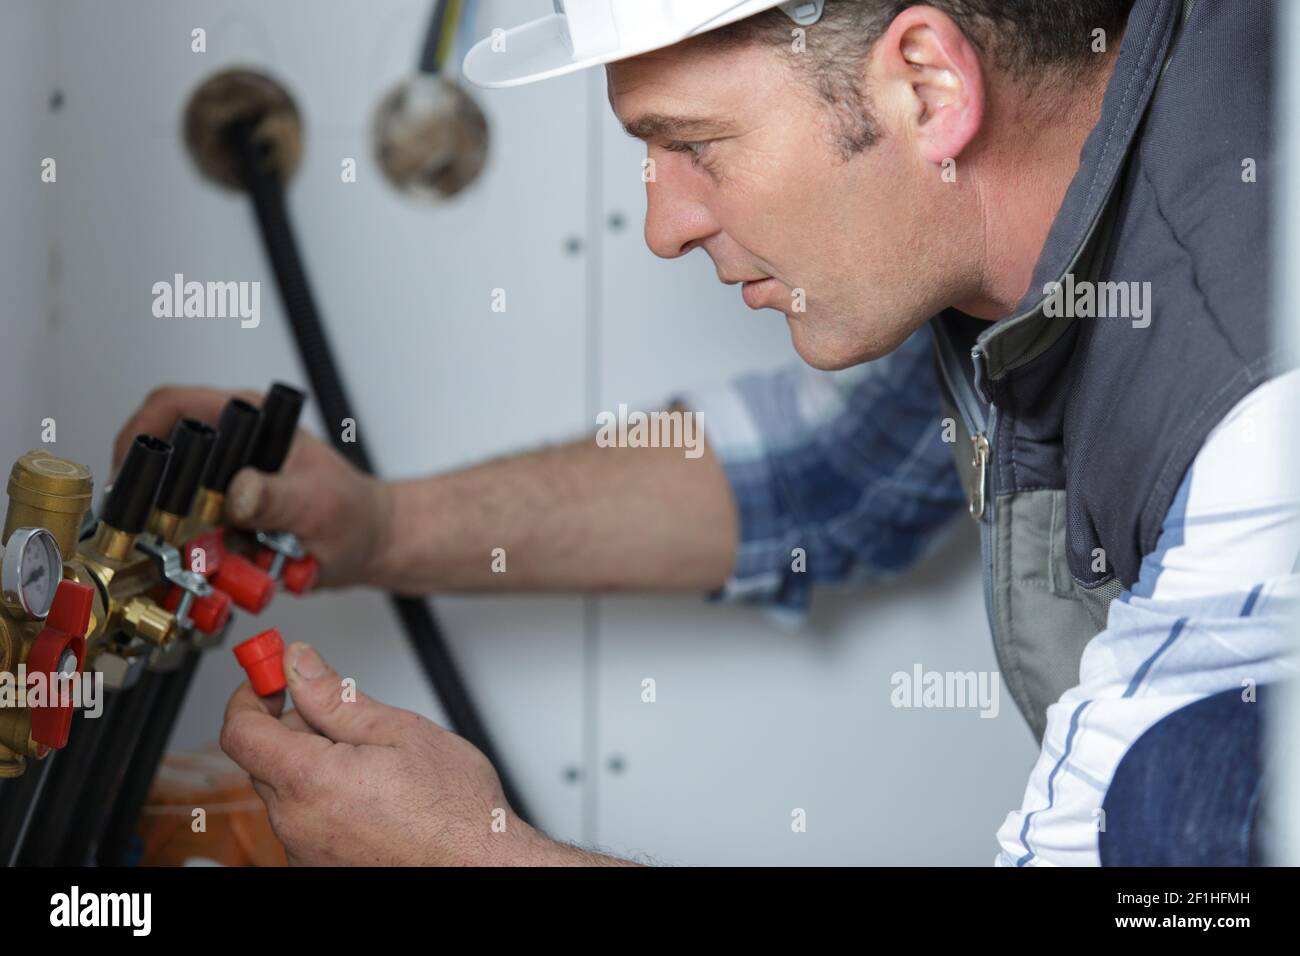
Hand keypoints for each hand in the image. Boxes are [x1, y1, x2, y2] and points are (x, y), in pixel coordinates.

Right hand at [112, 386, 390, 588]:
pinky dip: (198, 554)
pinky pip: (194, 533)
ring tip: (197, 557)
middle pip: (165, 460)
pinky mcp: (228, 515)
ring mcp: (229, 482)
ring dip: (179, 534)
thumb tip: (239, 492)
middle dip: (154, 500)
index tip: (126, 476)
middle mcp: (236, 447)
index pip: (174, 406)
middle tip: (154, 530)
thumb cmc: (357, 513)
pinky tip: (213, 569)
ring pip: (174, 504)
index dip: (140, 435)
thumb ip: (279, 498)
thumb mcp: (320, 505)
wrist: (372, 544)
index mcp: (254, 422)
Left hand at [220, 642, 536, 865]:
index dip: (250, 695)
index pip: (241, 731)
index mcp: (309, 781)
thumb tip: (298, 664)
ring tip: (376, 765)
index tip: (269, 680)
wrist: (478, 866)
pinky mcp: (318, 868)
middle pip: (267, 760)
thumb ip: (336, 696)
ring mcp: (304, 852)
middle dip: (298, 730)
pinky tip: (373, 798)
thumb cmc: (452, 809)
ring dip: (317, 768)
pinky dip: (328, 801)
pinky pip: (307, 821)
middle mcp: (295, 823)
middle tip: (347, 718)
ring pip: (290, 791)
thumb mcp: (398, 731)